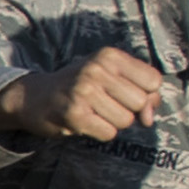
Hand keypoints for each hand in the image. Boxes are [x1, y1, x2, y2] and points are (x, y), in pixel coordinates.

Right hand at [0, 49, 173, 143]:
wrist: (34, 97)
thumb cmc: (79, 87)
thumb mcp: (110, 77)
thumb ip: (141, 91)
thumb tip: (149, 119)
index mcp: (110, 56)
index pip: (153, 80)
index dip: (147, 94)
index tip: (128, 96)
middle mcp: (97, 69)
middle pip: (140, 102)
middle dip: (128, 110)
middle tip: (106, 105)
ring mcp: (84, 91)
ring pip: (125, 120)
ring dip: (113, 123)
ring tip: (94, 112)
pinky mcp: (74, 114)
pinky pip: (108, 133)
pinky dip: (100, 132)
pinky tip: (86, 122)